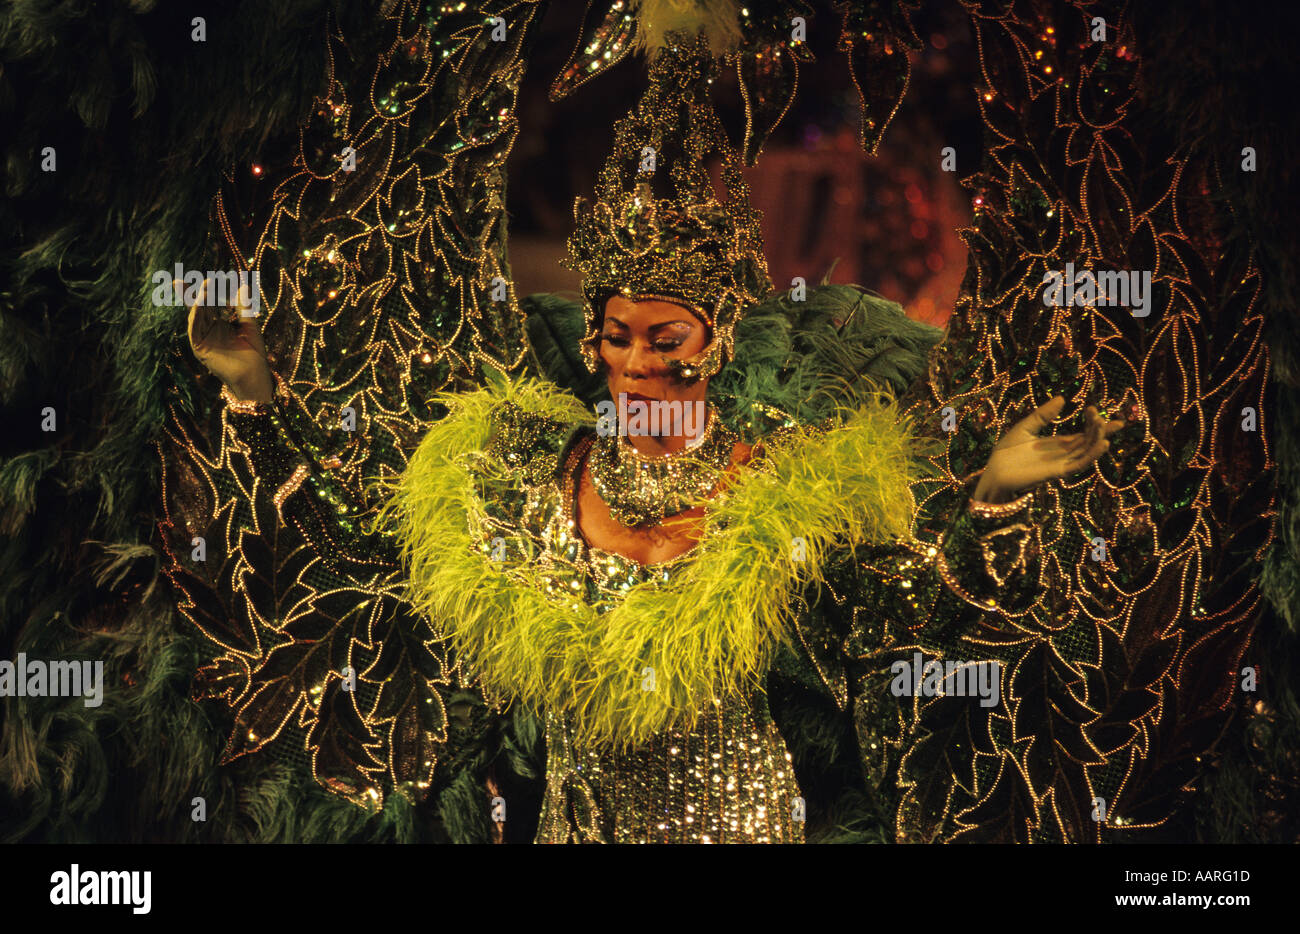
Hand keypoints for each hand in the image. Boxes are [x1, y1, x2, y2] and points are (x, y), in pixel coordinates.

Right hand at [183, 278, 274, 401]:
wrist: (254, 375)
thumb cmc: (253, 353)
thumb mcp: (249, 325)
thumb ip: (244, 307)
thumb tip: (243, 285)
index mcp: (218, 323)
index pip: (209, 303)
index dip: (207, 290)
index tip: (209, 276)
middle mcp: (208, 330)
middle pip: (198, 307)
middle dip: (195, 293)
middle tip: (194, 278)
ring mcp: (202, 339)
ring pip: (196, 316)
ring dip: (199, 302)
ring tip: (205, 288)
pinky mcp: (200, 348)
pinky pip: (194, 330)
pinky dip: (195, 318)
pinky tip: (197, 306)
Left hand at [972, 396, 1124, 502]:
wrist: (993, 473)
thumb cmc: (1006, 453)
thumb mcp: (1025, 427)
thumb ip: (1043, 415)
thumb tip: (1062, 398)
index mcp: (1057, 444)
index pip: (1083, 434)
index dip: (1094, 423)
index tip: (1097, 410)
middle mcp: (1063, 454)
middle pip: (1088, 441)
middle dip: (1098, 429)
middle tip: (1099, 415)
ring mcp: (1061, 463)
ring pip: (1086, 452)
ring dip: (1097, 439)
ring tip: (1104, 424)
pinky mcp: (1056, 472)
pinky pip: (1078, 465)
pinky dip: (1092, 455)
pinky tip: (1102, 443)